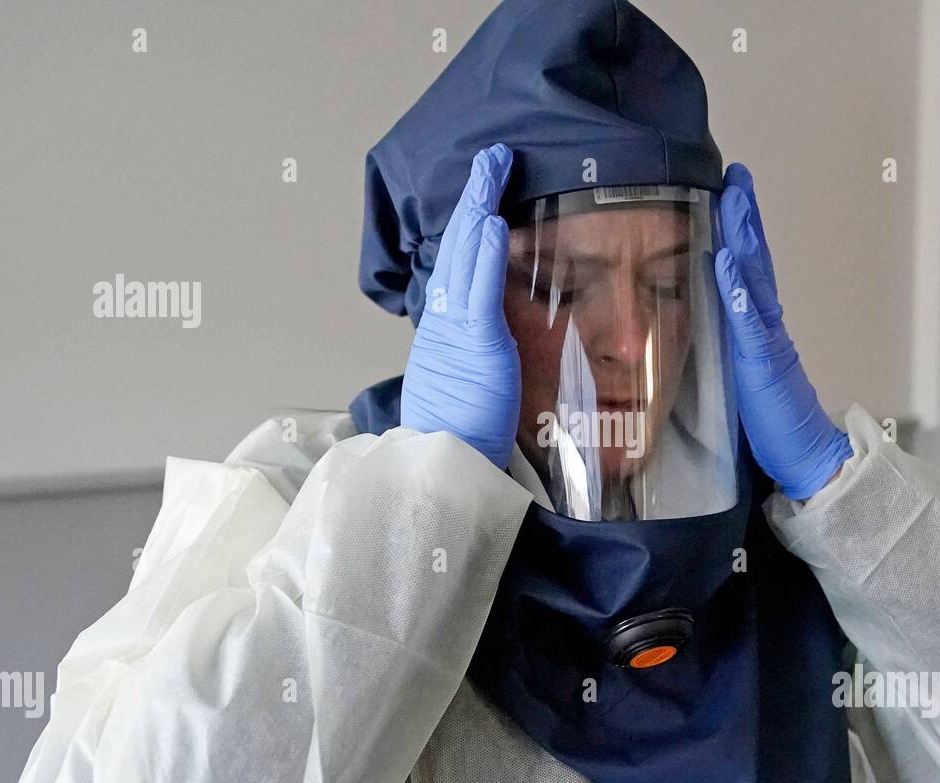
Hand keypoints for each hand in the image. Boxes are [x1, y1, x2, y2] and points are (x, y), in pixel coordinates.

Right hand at [400, 143, 519, 469]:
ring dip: (479, 208)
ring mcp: (456, 331)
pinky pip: (479, 291)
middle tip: (490, 160)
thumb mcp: (468, 381)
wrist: (443, 466)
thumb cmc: (463, 433)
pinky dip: (483, 254)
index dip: (470, 225)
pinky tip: (492, 221)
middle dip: (474, 199)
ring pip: (464, 257)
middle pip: (456, 247)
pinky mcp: (474, 346)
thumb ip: (481, 349)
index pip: (458, 264)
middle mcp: (444, 322)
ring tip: (493, 170)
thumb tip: (496, 328)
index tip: (485, 195)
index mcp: (445, 329)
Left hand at [713, 163, 852, 500]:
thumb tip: (707, 316)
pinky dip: (738, 290)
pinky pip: (749, 322)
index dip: (738, 229)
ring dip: (742, 239)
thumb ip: (728, 343)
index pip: (746, 268)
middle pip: (754, 260)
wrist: (806, 455)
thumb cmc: (773, 421)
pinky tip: (726, 264)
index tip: (728, 191)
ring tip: (732, 201)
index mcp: (757, 327)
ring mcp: (767, 341)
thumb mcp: (741, 373)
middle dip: (744, 216)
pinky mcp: (764, 364)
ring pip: (754, 280)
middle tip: (735, 176)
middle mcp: (765, 325)